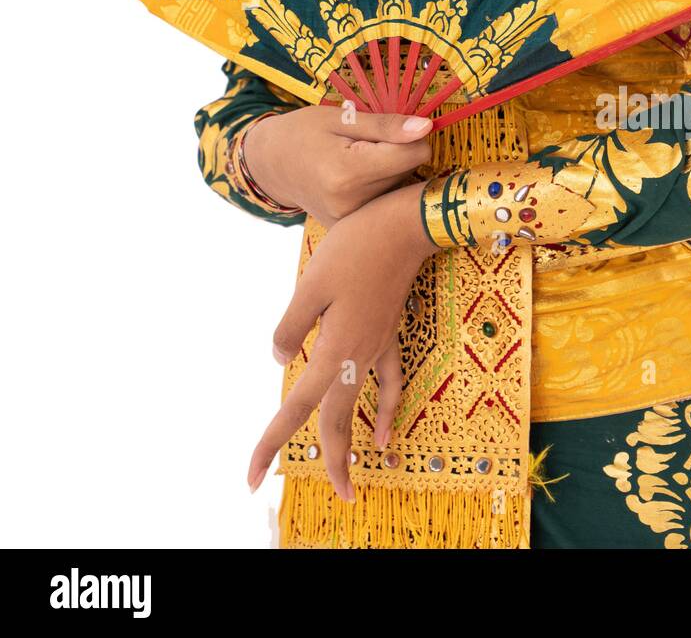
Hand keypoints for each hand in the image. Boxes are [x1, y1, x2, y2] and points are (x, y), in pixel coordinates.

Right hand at [242, 106, 432, 226]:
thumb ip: (386, 125)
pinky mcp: (351, 232)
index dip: (412, 137)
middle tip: (365, 146)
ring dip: (389, 174)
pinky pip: (386, 206)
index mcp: (347, 172)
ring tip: (357, 164)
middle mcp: (351, 204)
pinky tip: (357, 183)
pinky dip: (380, 191)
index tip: (394, 130)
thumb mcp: (341, 118)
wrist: (272, 165)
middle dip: (397, 155)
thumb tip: (427, 127)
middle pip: (409, 173)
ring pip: (400, 190)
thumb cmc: (304, 133)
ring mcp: (350, 223)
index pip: (414, 155)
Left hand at [246, 181, 434, 499]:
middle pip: (334, 421)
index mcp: (333, 350)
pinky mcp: (389, 335)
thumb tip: (280, 359)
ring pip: (359, 408)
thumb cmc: (354, 248)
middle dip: (327, 462)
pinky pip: (389, 383)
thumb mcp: (308, 285)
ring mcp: (377, 349)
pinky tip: (382, 435)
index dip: (270, 445)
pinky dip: (385, 411)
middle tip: (322, 497)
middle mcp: (356, 358)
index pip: (294, 409)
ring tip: (350, 481)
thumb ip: (290, 328)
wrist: (405, 227)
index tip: (251, 479)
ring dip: (352, 447)